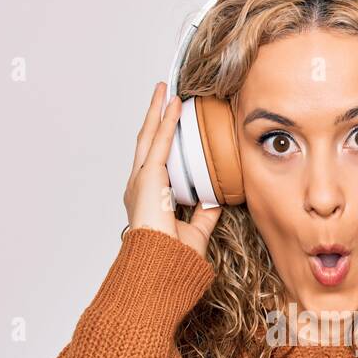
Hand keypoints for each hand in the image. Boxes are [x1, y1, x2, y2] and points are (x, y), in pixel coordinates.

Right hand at [123, 81, 222, 258]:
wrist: (161, 266)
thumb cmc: (172, 257)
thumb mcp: (196, 231)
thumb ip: (204, 215)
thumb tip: (217, 201)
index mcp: (149, 198)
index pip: (156, 161)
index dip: (163, 139)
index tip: (172, 121)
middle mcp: (140, 186)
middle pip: (147, 142)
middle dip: (155, 117)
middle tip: (163, 94)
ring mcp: (140, 180)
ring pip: (149, 136)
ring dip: (158, 111)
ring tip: (164, 90)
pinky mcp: (148, 177)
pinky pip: (161, 142)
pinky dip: (168, 121)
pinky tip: (174, 105)